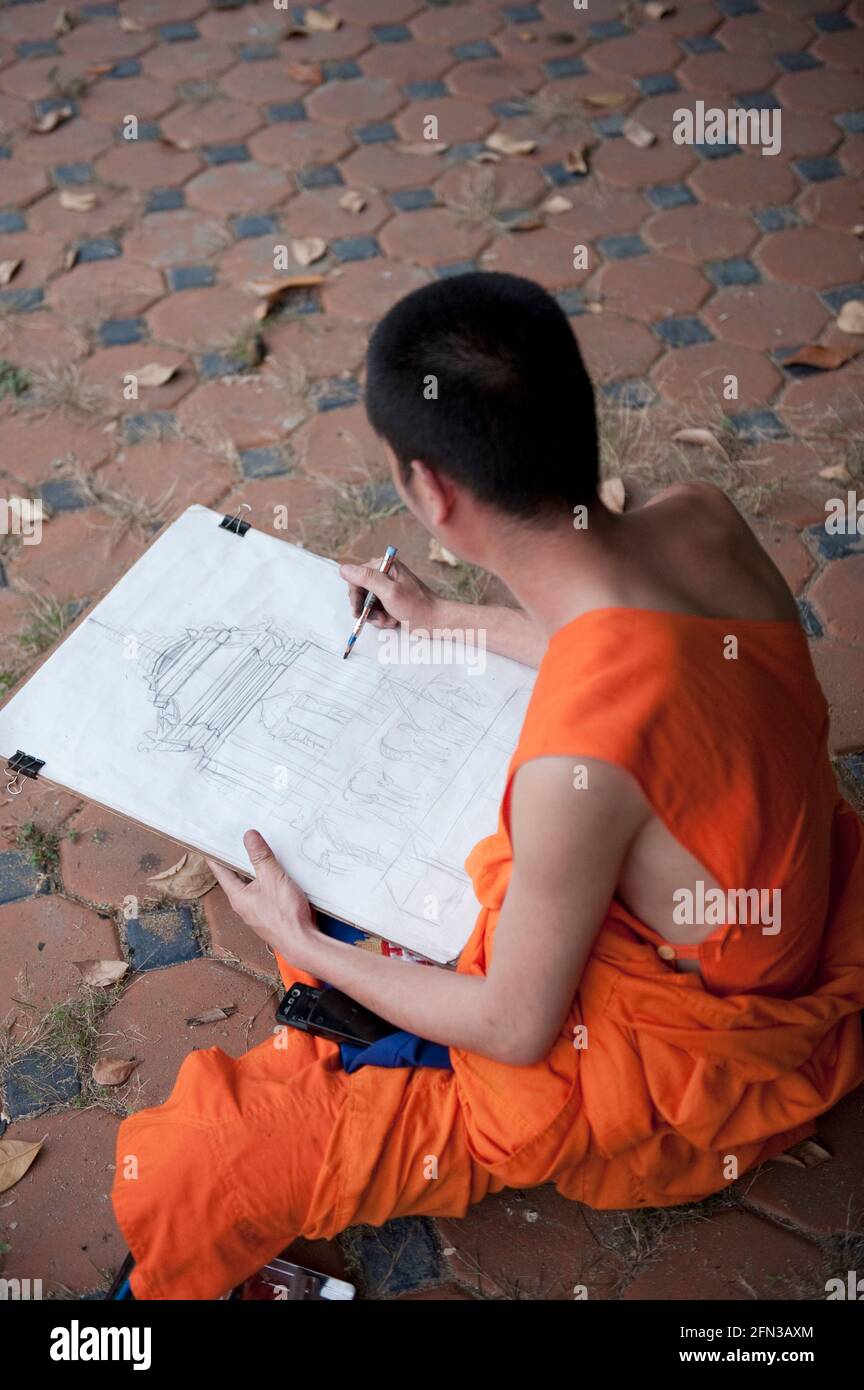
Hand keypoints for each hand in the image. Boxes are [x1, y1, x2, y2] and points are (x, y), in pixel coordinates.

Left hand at [206, 830, 317, 966]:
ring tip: (258, 853)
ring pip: (251, 886)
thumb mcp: (272, 877)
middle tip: (237, 843)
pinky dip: (266, 881)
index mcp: (237, 896)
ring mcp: (257, 911)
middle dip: (237, 861)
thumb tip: (249, 836)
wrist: (301, 942)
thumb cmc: (284, 914)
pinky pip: (264, 893)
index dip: (216, 856)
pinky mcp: (271, 914)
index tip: (210, 844)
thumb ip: (261, 856)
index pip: (221, 871)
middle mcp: (244, 905)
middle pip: (236, 878)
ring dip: (254, 871)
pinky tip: (276, 874)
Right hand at [338, 556, 439, 629]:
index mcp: (386, 565)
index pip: (357, 577)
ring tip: (388, 620)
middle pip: (361, 591)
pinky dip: (381, 618)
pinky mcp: (391, 601)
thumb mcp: (389, 592)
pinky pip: (376, 610)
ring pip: (367, 603)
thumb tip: (343, 568)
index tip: (358, 611)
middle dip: (367, 608)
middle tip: (378, 618)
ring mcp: (388, 588)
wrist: (436, 622)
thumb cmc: (417, 607)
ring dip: (375, 616)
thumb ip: (366, 579)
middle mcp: (386, 574)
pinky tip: (392, 621)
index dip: (355, 596)